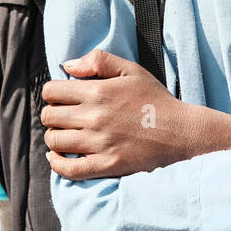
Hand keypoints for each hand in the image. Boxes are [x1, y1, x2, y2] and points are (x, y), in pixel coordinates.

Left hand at [42, 48, 189, 179]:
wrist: (181, 131)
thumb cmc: (156, 99)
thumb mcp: (132, 70)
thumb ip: (99, 61)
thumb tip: (68, 66)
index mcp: (98, 92)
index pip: (51, 91)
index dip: (52, 93)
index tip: (61, 98)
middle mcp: (94, 117)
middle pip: (49, 117)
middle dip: (52, 114)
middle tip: (64, 117)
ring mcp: (99, 143)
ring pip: (55, 141)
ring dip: (55, 137)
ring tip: (66, 134)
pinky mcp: (106, 165)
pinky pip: (69, 169)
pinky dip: (57, 164)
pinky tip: (57, 157)